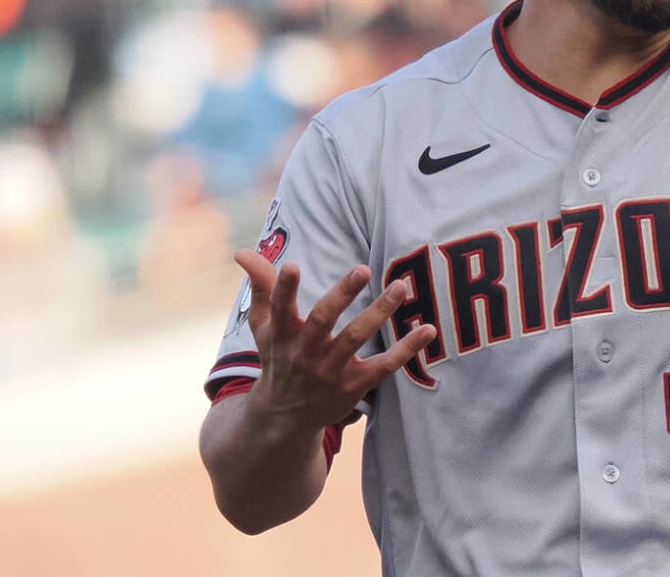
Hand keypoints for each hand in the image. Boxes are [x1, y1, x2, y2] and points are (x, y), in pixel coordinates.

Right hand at [234, 248, 436, 433]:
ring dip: (379, 313)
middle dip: (341, 295)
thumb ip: (260, 287)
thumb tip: (241, 251)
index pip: (280, 308)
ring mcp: (330, 370)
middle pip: (323, 320)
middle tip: (363, 269)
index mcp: (282, 335)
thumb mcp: (263, 326)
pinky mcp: (354, 385)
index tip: (291, 265)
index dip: (284, 288)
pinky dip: (407, 349)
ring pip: (356, 338)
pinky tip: (428, 329)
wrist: (283, 419)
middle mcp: (305, 353)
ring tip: (400, 287)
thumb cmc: (277, 359)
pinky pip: (384, 365)